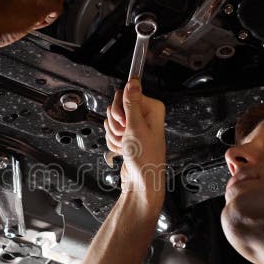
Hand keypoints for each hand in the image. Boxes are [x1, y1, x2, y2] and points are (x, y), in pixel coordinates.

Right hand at [104, 79, 165, 205]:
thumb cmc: (145, 158)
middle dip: (116, 124)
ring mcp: (135, 126)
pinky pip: (112, 133)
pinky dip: (114, 143)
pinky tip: (124, 150)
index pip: (125, 95)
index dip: (120, 110)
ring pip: (112, 121)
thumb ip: (132, 103)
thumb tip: (132, 82)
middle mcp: (145, 115)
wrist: (141, 182)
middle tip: (126, 135)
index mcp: (152, 108)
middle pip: (116, 108)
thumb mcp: (136, 127)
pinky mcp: (128, 136)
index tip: (124, 122)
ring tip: (126, 145)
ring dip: (114, 135)